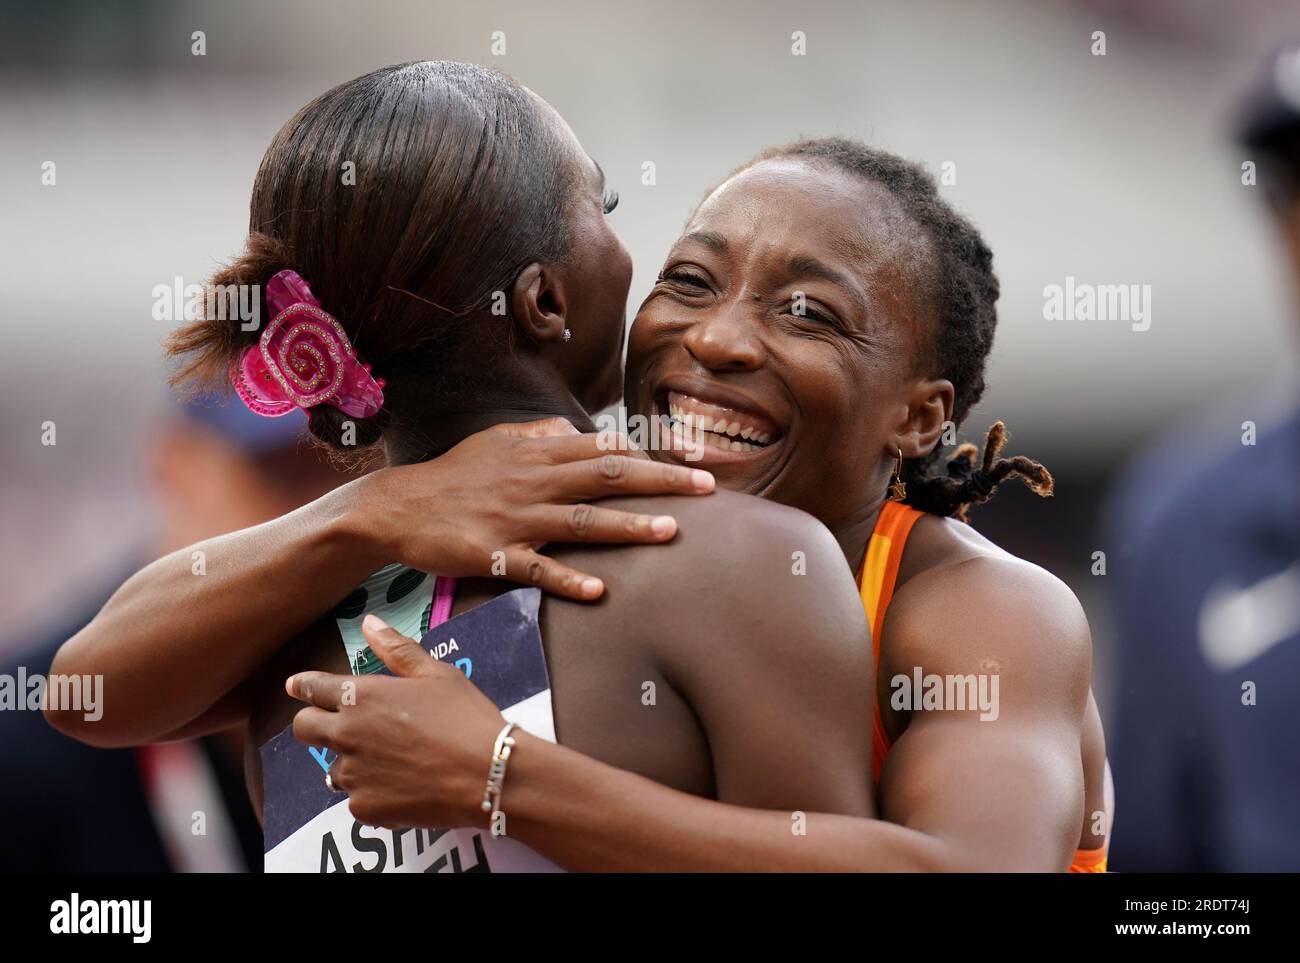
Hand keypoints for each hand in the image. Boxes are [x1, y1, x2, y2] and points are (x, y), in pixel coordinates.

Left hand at [287, 615, 503, 830]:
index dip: (304, 686)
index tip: (297, 686)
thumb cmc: (465, 717)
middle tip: (342, 725)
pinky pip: (356, 798)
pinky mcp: (364, 809)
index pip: (312, 688)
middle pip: (304, 729)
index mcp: (361, 697)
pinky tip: (404, 785)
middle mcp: (346, 735)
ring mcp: (353, 775)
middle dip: (315, 724)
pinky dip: (373, 792)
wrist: (487, 774)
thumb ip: (397, 649)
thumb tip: (369, 623)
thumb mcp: (436, 674)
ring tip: (390, 760)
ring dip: (351, 761)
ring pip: (332, 768)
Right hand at [367, 418, 713, 599]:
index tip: (693, 457)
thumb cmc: (453, 475)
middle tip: (707, 488)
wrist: (397, 508)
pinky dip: (568, 578)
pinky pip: (536, 568)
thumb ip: (541, 433)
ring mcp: (514, 518)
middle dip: (660, 481)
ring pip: (580, 520)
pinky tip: (599, 589)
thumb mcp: (496, 441)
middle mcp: (532, 481)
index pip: (604, 447)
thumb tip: (579, 429)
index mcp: (536, 453)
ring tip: (670, 531)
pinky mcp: (493, 553)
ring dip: (627, 526)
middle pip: (605, 476)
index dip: (651, 451)